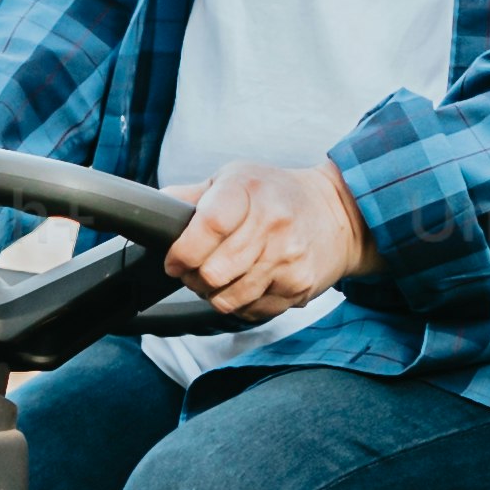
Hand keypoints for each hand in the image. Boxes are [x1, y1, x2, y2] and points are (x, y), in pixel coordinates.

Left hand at [165, 159, 365, 317]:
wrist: (336, 212)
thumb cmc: (276, 194)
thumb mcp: (234, 179)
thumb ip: (191, 195)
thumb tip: (153, 211)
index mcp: (249, 190)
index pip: (207, 227)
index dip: (182, 252)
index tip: (175, 259)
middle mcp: (273, 223)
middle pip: (213, 272)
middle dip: (193, 277)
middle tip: (195, 269)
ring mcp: (289, 257)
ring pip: (228, 298)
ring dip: (214, 294)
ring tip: (221, 276)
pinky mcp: (299, 286)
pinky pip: (251, 311)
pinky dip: (240, 303)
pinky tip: (246, 283)